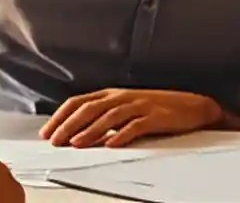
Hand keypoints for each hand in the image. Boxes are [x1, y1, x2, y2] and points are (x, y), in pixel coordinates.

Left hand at [41, 89, 222, 147]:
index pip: (79, 102)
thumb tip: (78, 132)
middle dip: (69, 125)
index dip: (61, 116)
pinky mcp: (154, 116)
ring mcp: (139, 105)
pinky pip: (135, 126)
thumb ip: (104, 117)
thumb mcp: (126, 108)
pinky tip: (110, 145)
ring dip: (90, 131)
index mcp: (112, 94)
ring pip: (109, 117)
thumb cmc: (157, 109)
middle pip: (89, 108)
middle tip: (55, 140)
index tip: (47, 132)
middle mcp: (122, 97)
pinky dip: (121, 135)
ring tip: (76, 144)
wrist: (192, 107)